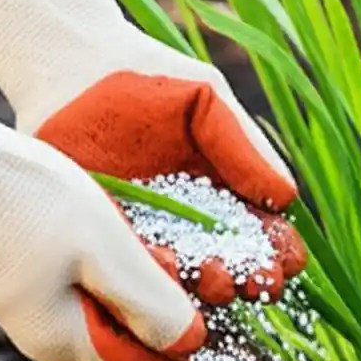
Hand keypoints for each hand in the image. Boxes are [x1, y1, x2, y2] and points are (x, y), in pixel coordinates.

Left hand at [0, 0, 307, 304]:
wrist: (72, 70)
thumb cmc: (149, 80)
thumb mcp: (208, 105)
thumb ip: (245, 147)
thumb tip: (287, 199)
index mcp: (225, 198)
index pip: (263, 237)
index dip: (278, 254)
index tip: (285, 263)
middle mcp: (190, 228)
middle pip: (230, 268)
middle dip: (245, 281)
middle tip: (250, 284)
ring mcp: (148, 240)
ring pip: (184, 280)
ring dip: (204, 290)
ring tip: (214, 282)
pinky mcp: (106, 242)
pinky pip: (131, 269)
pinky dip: (150, 278)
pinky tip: (163, 275)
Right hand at [0, 53, 265, 360]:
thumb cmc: (32, 200)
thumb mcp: (103, 247)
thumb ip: (147, 301)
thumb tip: (190, 346)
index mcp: (67, 339)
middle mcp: (48, 341)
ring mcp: (32, 320)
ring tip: (202, 360)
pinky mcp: (26, 294)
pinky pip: (90, 333)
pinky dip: (129, 340)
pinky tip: (148, 321)